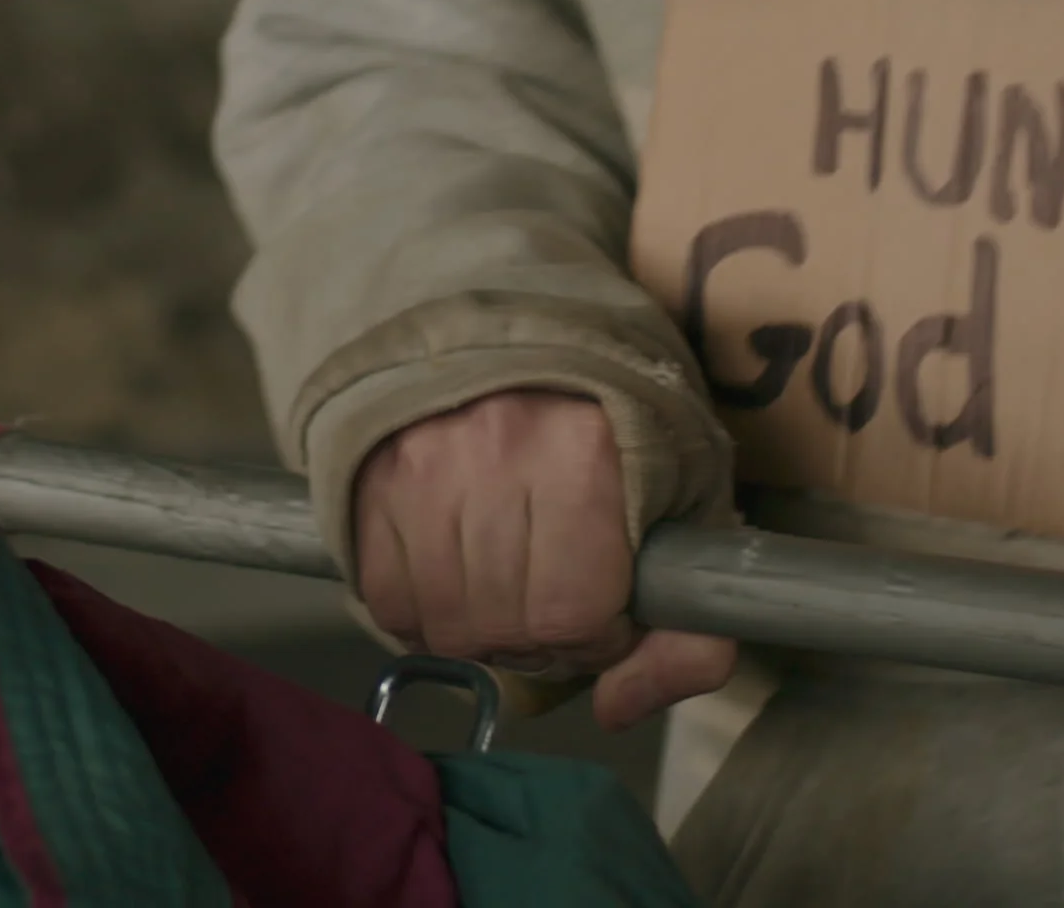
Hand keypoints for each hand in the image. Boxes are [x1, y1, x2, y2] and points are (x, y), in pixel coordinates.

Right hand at [352, 389, 738, 731]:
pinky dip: (425, 614)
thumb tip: (616, 709)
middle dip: (541, 638)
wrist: (536, 353)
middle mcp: (495, 449)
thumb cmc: (622, 439)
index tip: (606, 608)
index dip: (598, 635)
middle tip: (555, 601)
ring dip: (483, 631)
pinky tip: (459, 581)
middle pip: (507, 625)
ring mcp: (423, 461)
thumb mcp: (691, 519)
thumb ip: (689, 635)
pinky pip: (389, 600)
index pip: (574, 612)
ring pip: (447, 624)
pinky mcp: (372, 477)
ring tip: (509, 588)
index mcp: (585, 453)